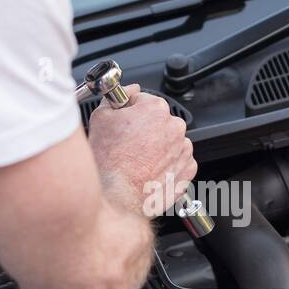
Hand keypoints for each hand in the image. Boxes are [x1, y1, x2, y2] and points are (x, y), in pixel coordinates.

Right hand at [88, 85, 196, 216]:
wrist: (118, 195)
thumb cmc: (109, 160)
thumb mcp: (101, 117)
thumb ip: (117, 97)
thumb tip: (128, 92)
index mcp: (156, 109)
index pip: (144, 100)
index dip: (131, 112)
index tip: (125, 123)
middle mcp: (174, 127)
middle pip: (159, 121)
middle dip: (145, 130)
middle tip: (128, 145)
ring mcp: (183, 150)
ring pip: (170, 141)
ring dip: (157, 147)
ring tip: (138, 160)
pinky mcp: (187, 170)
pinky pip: (179, 162)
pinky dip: (167, 165)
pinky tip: (149, 170)